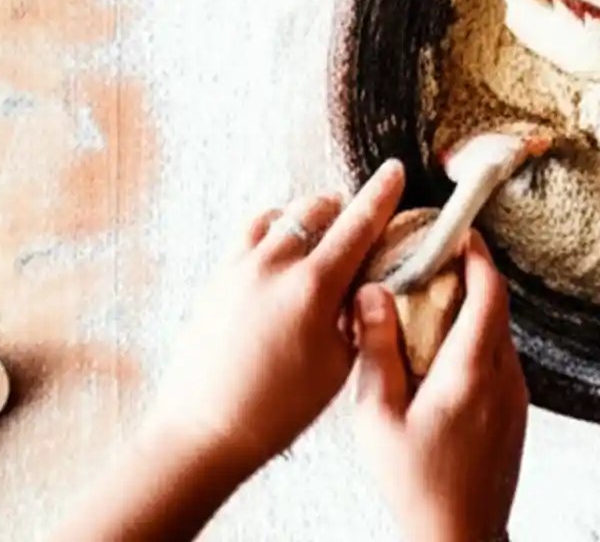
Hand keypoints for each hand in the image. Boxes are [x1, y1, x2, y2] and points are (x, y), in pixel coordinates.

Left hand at [146, 160, 406, 466]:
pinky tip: (280, 261)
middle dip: (342, 208)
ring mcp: (238, 268)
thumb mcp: (338, 364)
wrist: (204, 429)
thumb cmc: (278, 408)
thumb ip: (356, 316)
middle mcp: (274, 266)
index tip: (395, 170)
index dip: (381, 194)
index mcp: (312, 287)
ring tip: (318, 240)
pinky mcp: (216, 279)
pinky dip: (273, 234)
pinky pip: (249, 236)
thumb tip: (365, 287)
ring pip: (279, 215)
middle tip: (358, 225)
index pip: (357, 224)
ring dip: (305, 218)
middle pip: (316, 208)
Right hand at [352, 231, 527, 541]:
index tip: (461, 233)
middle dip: (472, 278)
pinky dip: (479, 342)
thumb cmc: (416, 485)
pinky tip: (445, 354)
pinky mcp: (515, 414)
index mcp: (472, 370)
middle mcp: (504, 377)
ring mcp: (515, 397)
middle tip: (438, 261)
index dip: (478, 256)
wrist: (460, 536)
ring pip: (501, 335)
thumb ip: (376, 352)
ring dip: (475, 311)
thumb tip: (371, 296)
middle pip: (498, 309)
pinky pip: (501, 362)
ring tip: (435, 303)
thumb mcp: (379, 418)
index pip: (489, 292)